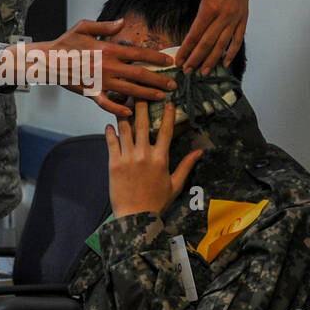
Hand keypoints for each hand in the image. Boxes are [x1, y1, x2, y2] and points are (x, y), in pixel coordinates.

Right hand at [0, 19, 176, 118]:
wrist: (47, 60)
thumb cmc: (66, 43)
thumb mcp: (84, 27)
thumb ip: (105, 25)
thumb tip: (122, 22)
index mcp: (108, 49)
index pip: (139, 53)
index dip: (156, 58)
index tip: (169, 61)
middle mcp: (108, 67)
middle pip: (139, 74)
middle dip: (159, 80)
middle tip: (173, 84)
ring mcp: (100, 81)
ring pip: (129, 90)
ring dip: (147, 94)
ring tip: (161, 97)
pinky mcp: (91, 93)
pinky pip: (107, 104)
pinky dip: (119, 109)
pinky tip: (130, 112)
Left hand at [104, 101, 202, 217]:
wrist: (135, 218)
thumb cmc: (157, 202)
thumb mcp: (175, 184)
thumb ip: (186, 165)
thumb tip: (199, 151)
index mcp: (161, 159)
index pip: (166, 131)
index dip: (167, 114)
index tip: (167, 101)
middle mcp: (144, 155)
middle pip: (143, 123)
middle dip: (142, 105)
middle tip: (140, 91)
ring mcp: (128, 158)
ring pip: (125, 129)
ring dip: (124, 113)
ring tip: (122, 101)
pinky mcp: (114, 164)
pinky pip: (111, 142)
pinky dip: (110, 132)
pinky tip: (110, 124)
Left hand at [172, 0, 249, 73]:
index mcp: (211, 6)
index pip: (196, 33)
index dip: (186, 49)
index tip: (178, 61)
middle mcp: (224, 15)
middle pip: (208, 43)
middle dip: (197, 59)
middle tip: (187, 72)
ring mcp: (235, 17)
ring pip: (223, 44)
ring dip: (213, 60)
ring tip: (204, 72)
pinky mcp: (243, 17)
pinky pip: (238, 38)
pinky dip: (232, 51)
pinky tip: (225, 62)